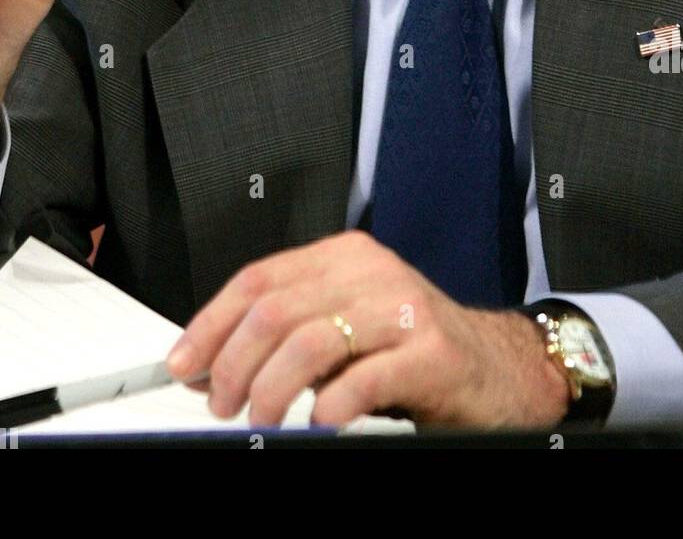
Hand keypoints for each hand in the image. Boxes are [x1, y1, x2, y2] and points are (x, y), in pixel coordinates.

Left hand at [165, 229, 571, 428]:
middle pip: (275, 311)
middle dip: (233, 365)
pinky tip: (318, 425)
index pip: (259, 279)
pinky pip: (361, 381)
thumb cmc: (415, 347)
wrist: (497, 366)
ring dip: (271, 392)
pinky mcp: (432, 353)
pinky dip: (327, 411)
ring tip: (262, 421)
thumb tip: (210, 364)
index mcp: (346, 256)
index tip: (184, 364)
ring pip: (310, 342)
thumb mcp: (348, 325)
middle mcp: (373, 273)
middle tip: (221, 403)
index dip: (212, 324)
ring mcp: (404, 309)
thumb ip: (289, 333)